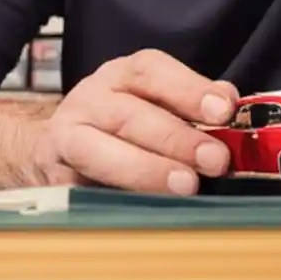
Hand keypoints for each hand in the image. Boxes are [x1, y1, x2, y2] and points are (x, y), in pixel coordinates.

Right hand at [26, 49, 238, 195]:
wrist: (52, 151)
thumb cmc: (118, 128)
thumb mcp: (153, 105)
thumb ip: (191, 103)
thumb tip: (228, 102)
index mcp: (120, 77)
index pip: (150, 71)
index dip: (188, 88)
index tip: (223, 110)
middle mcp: (90, 100)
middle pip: (128, 114)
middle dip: (175, 137)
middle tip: (215, 160)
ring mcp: (65, 138)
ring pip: (97, 150)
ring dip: (145, 169)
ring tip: (186, 185)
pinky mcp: (54, 177)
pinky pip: (81, 189)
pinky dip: (112, 198)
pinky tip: (144, 208)